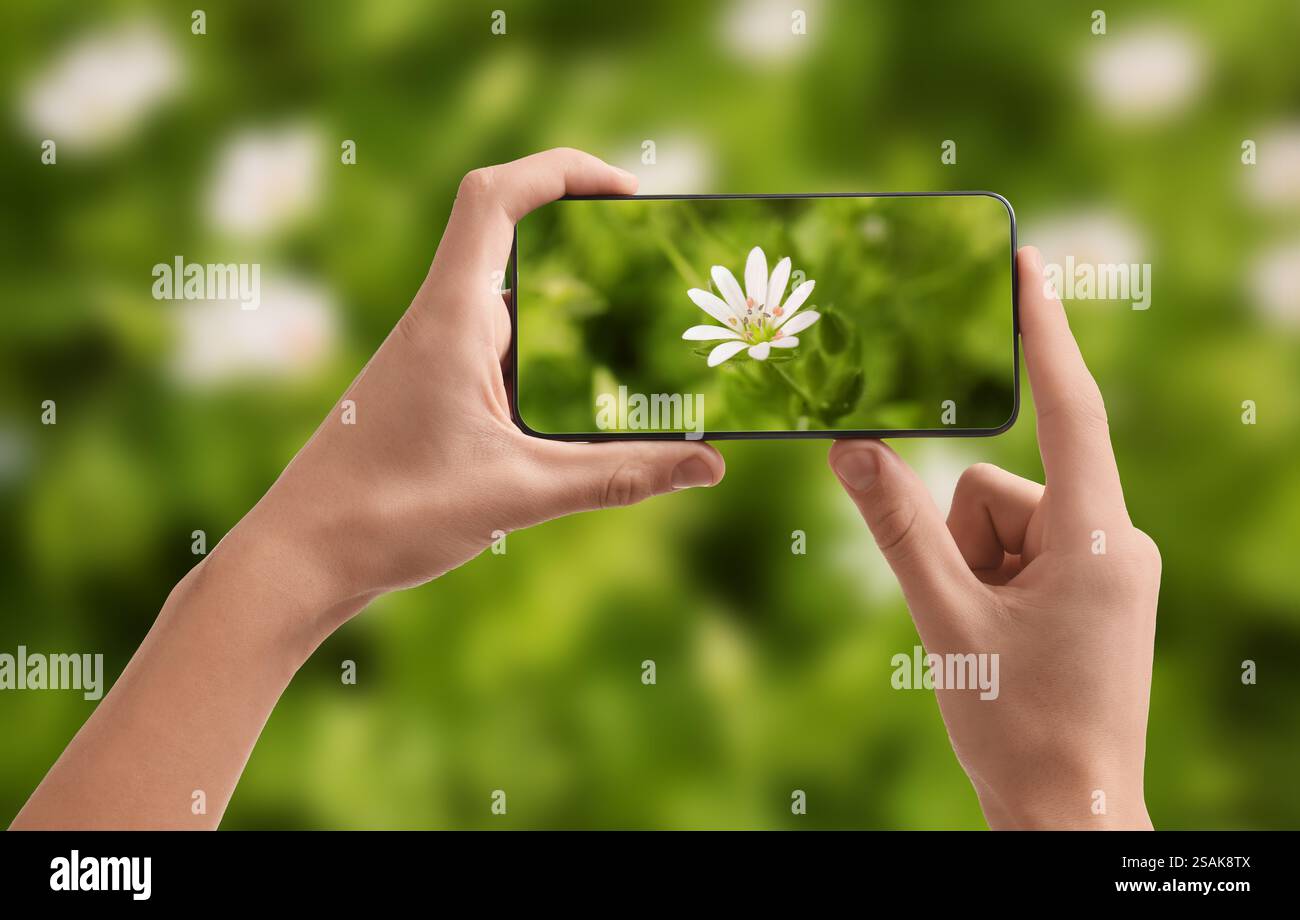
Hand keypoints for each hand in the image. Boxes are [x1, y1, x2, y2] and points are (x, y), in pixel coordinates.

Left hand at [11, 148, 725, 829]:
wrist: (300, 556)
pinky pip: (499, 346)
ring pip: (510, 299)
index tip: (629, 192)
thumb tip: (710, 464)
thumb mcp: (522, 492)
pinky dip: (547, 351)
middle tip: (656, 268)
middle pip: (512, 238)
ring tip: (640, 334)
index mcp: (452, 319)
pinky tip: (584, 397)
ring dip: (569, 304)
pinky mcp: (430, 390)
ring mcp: (432, 355)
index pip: (496, 197)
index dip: (563, 170)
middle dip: (587, 242)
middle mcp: (440, 322)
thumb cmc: (391, 514)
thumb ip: (621, 475)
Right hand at [829, 246, 1159, 828]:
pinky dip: (989, 584)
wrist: (1069, 811)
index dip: (1044, 332)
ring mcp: (1109, 567)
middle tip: (966, 619)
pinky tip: (997, 644)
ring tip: (984, 642)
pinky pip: (1021, 551)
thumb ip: (895, 526)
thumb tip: (848, 447)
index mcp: (1097, 538)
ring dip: (972, 571)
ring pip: (1002, 524)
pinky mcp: (1098, 589)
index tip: (1027, 262)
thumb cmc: (1017, 724)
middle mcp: (1116, 541)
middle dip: (961, 544)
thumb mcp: (944, 617)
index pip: (1070, 410)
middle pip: (1000, 491)